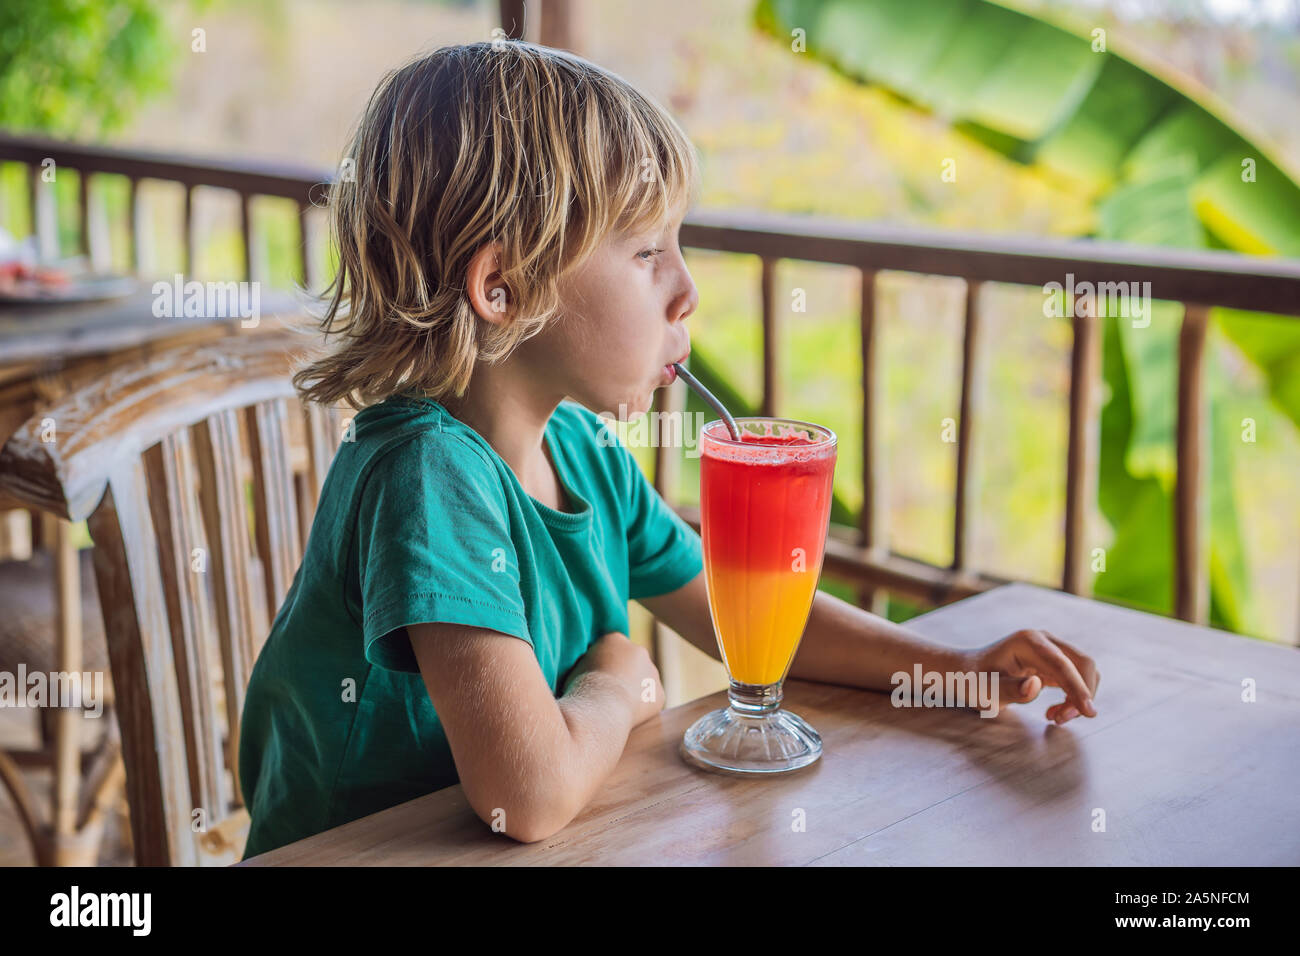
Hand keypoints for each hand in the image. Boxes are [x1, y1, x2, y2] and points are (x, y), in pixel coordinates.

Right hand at [562, 631, 665, 726]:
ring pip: (644, 679)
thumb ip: (589, 660)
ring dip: (634, 689)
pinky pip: (651, 699)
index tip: (595, 678)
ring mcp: (652, 672)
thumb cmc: (579, 689)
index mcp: (615, 639)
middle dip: (623, 673)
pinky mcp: (659, 694)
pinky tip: (626, 714)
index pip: (612, 648)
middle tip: (608, 692)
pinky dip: (642, 706)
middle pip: (631, 661)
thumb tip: (591, 665)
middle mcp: (638, 650)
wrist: (600, 708)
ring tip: (615, 706)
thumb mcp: (576, 667)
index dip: (603, 664)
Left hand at [965, 629, 1098, 722]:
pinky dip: (1072, 698)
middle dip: (1081, 694)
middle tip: (1061, 720)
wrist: (967, 673)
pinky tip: (1053, 712)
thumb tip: (1036, 685)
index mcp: (1028, 642)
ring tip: (1055, 717)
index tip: (1088, 712)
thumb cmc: (973, 680)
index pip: (1062, 664)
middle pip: (1082, 664)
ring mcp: (1050, 650)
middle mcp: (1043, 641)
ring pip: (1082, 673)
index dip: (1077, 687)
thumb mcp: (985, 690)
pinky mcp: (1053, 663)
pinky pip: (1075, 680)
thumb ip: (1010, 689)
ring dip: (1078, 697)